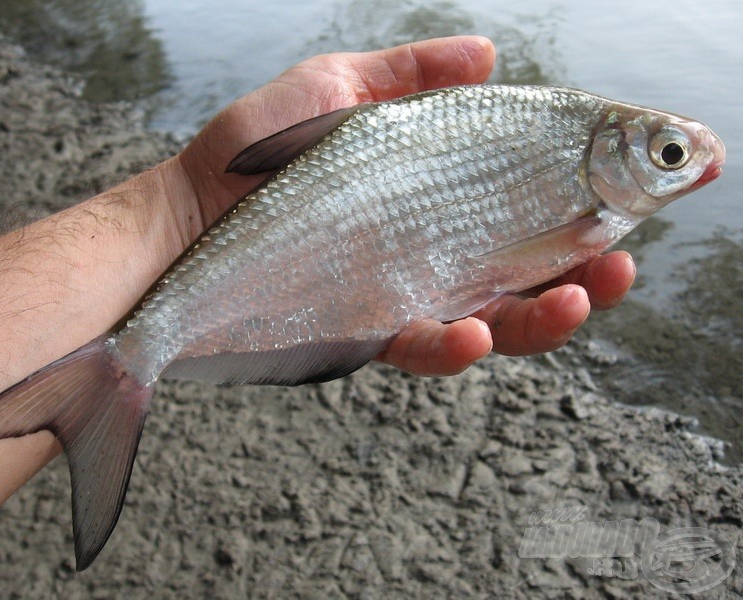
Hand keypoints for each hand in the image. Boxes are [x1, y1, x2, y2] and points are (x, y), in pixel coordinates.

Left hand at [173, 36, 635, 376]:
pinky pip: (417, 346)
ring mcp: (397, 295)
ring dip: (540, 319)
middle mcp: (426, 252)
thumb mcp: (331, 92)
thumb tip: (490, 54)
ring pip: (489, 321)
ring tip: (579, 298)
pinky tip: (473, 331)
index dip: (576, 207)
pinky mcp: (361, 332)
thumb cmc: (251, 155)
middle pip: (522, 274)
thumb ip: (407, 75)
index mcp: (432, 200)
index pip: (520, 209)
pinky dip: (450, 345)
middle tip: (624, 264)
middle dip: (583, 275)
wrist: (185, 216)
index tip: (626, 198)